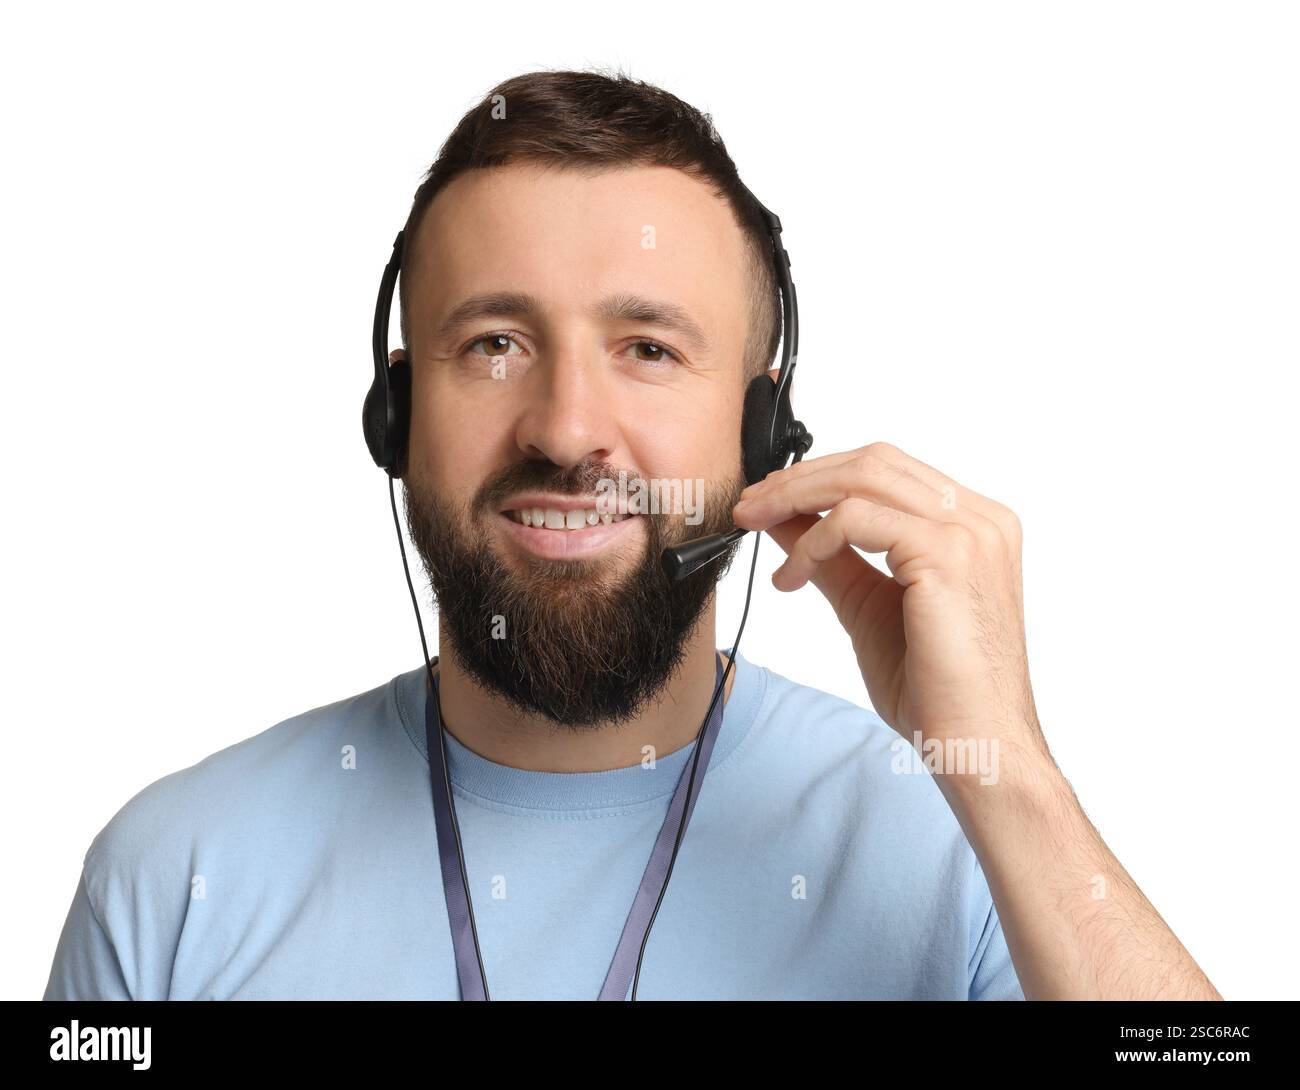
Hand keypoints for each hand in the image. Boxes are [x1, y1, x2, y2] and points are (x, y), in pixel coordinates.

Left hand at [732, 442, 1045, 757]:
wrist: (975, 744)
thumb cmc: (934, 688)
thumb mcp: (867, 603)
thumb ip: (831, 556)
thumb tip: (783, 518)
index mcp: (973, 524)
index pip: (887, 470)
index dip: (820, 476)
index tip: (767, 501)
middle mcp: (980, 518)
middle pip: (873, 461)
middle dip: (799, 479)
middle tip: (749, 507)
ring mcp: (970, 531)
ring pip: (862, 478)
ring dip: (795, 498)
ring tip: (755, 527)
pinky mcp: (948, 553)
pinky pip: (857, 519)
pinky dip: (812, 542)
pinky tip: (793, 577)